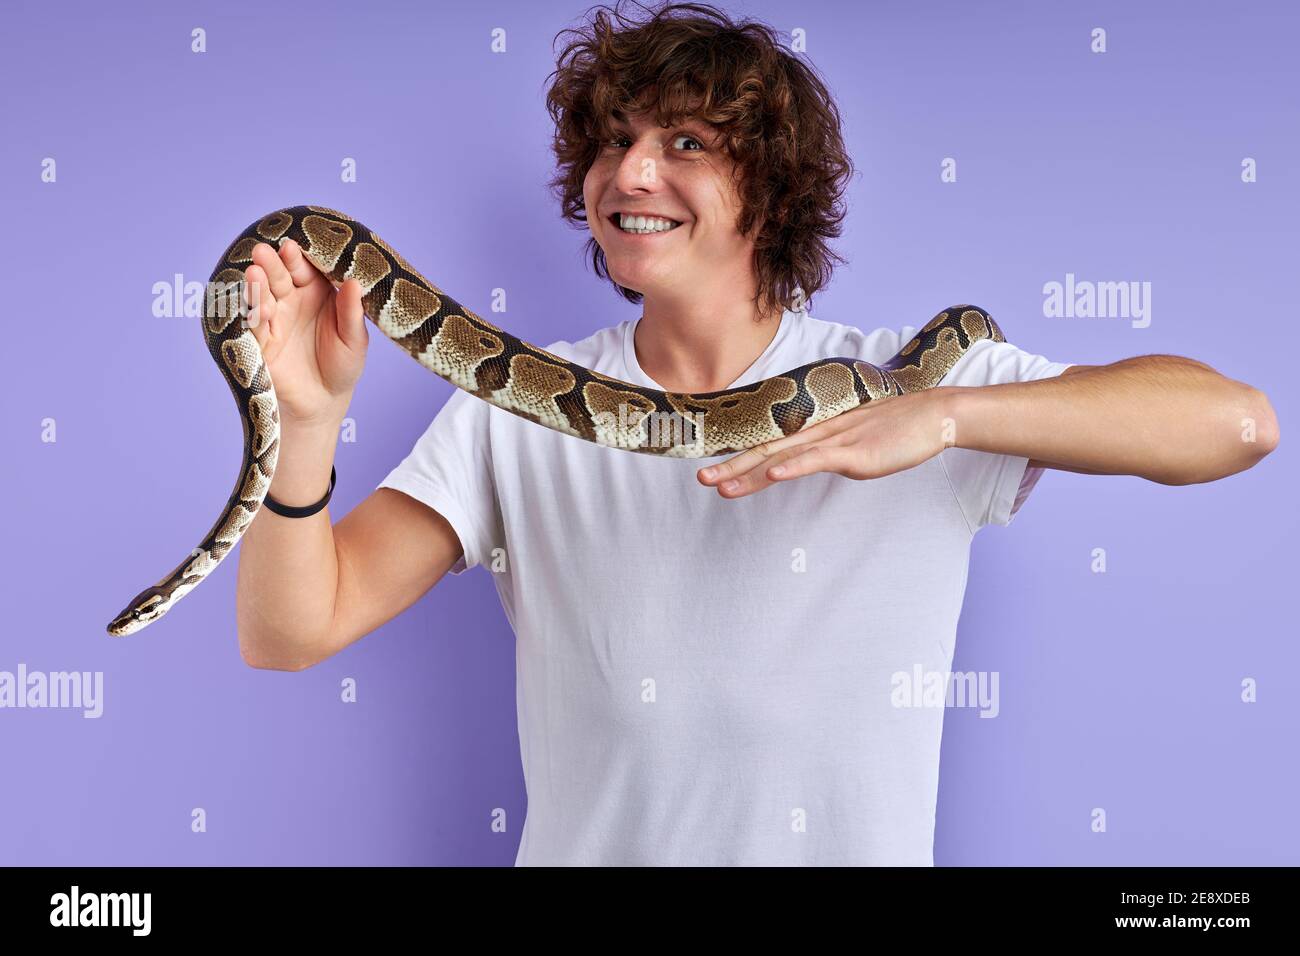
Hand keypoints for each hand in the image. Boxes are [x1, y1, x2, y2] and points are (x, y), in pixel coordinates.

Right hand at [242, 240, 367, 425]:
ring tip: (255, 272)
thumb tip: (355, 283)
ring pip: (262, 296)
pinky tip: (259, 308)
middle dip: (271, 263)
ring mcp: (274, 318)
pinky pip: (254, 324)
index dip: (299, 256)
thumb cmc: (344, 366)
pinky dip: (254, 315)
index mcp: (317, 291)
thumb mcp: (355, 340)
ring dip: (257, 284)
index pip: (305, 267)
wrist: (324, 402)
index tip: (294, 247)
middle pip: (279, 276)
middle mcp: (292, 299)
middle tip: (264, 251)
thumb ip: (352, 313)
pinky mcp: (260, 340)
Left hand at [696, 388, 958, 497]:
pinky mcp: (854, 452)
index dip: (742, 458)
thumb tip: (816, 463)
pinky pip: (818, 460)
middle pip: (768, 452)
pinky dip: (794, 468)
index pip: (772, 448)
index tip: (715, 469)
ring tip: (721, 486)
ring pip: (784, 459)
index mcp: (819, 434)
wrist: (934, 416)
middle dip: (732, 467)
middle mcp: (819, 434)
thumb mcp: (858, 445)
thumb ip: (833, 454)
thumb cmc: (899, 430)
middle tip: (700, 480)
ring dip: (750, 473)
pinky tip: (773, 476)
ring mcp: (834, 441)